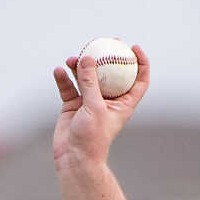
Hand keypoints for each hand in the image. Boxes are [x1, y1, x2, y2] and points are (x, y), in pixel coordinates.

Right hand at [51, 44, 149, 170]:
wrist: (74, 158)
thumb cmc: (91, 138)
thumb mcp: (94, 107)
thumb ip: (90, 82)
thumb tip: (87, 58)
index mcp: (123, 104)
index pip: (138, 81)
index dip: (140, 63)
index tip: (133, 47)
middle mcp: (108, 101)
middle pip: (111, 73)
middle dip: (108, 56)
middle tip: (103, 41)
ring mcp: (89, 102)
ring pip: (86, 77)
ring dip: (79, 66)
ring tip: (72, 59)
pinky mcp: (72, 105)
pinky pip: (68, 86)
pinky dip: (63, 77)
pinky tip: (59, 71)